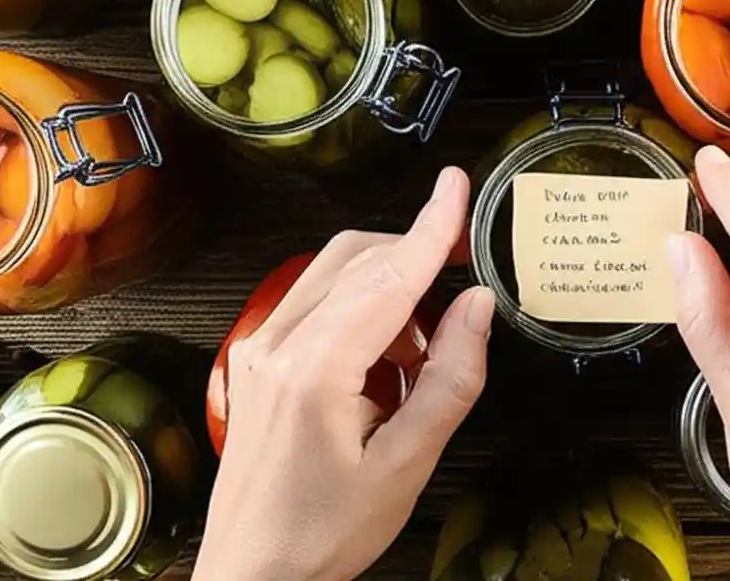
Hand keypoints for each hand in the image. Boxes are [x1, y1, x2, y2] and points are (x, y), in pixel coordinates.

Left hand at [193, 168, 495, 580]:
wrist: (253, 573)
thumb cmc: (322, 532)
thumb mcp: (406, 467)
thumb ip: (450, 380)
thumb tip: (476, 307)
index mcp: (314, 371)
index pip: (387, 276)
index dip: (431, 227)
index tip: (457, 187)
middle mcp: (277, 345)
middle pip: (357, 259)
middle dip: (417, 254)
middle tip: (464, 271)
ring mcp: (260, 348)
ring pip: (333, 272)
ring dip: (390, 283)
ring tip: (422, 350)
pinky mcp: (258, 358)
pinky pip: (314, 300)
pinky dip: (360, 305)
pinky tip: (385, 357)